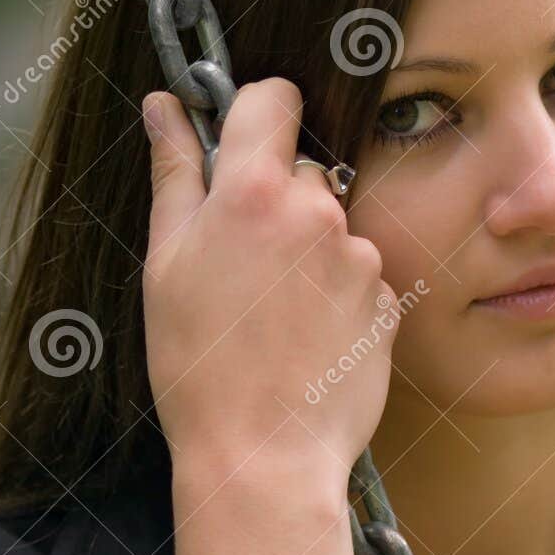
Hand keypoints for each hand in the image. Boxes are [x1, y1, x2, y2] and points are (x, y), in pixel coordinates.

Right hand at [141, 79, 394, 491]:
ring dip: (310, 255)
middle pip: (303, 171)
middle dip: (278, 201)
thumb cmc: (201, 367)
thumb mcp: (166, 264)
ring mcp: (360, 258)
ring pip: (333, 229)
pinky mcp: (389, 302)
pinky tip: (308, 342)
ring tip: (275, 318)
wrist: (265, 456)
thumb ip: (176, 174)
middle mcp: (317, 212)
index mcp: (253, 191)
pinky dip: (339, 299)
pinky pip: (360, 279)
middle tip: (245, 266)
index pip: (273, 98)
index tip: (245, 141)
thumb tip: (165, 107)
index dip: (257, 111)